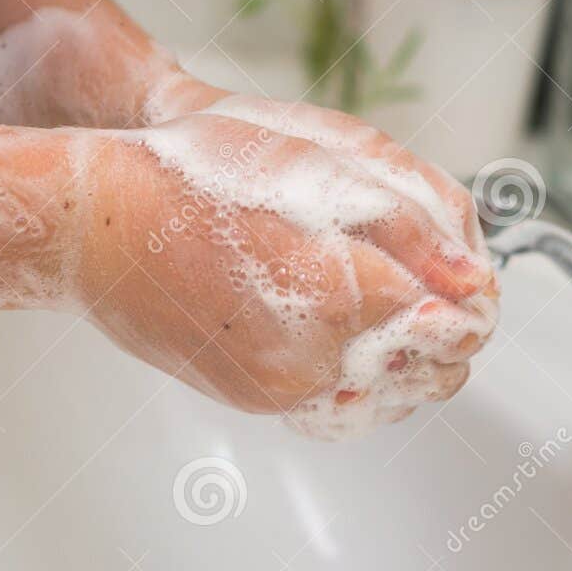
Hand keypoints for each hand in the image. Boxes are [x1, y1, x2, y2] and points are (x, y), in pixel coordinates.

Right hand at [75, 109, 496, 436]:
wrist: (98, 224)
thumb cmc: (196, 174)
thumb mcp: (318, 168)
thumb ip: (409, 225)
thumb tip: (473, 279)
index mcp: (344, 291)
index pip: (453, 322)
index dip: (473, 305)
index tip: (474, 289)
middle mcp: (317, 355)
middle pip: (426, 371)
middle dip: (446, 340)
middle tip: (449, 306)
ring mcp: (282, 387)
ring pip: (384, 395)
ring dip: (406, 366)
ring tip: (405, 325)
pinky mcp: (255, 399)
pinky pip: (334, 402)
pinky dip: (358, 378)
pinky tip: (354, 345)